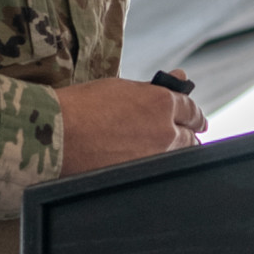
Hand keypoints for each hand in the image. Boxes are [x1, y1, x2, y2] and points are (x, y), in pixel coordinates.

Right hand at [54, 75, 207, 173]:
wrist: (56, 134)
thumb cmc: (83, 106)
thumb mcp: (121, 87)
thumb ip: (155, 88)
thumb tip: (181, 77)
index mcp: (162, 103)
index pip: (192, 111)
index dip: (195, 117)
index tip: (197, 122)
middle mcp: (166, 131)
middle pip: (191, 139)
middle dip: (188, 138)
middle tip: (185, 139)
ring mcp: (156, 158)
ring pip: (177, 159)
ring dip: (175, 155)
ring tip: (165, 155)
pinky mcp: (142, 177)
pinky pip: (159, 174)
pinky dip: (156, 170)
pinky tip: (148, 169)